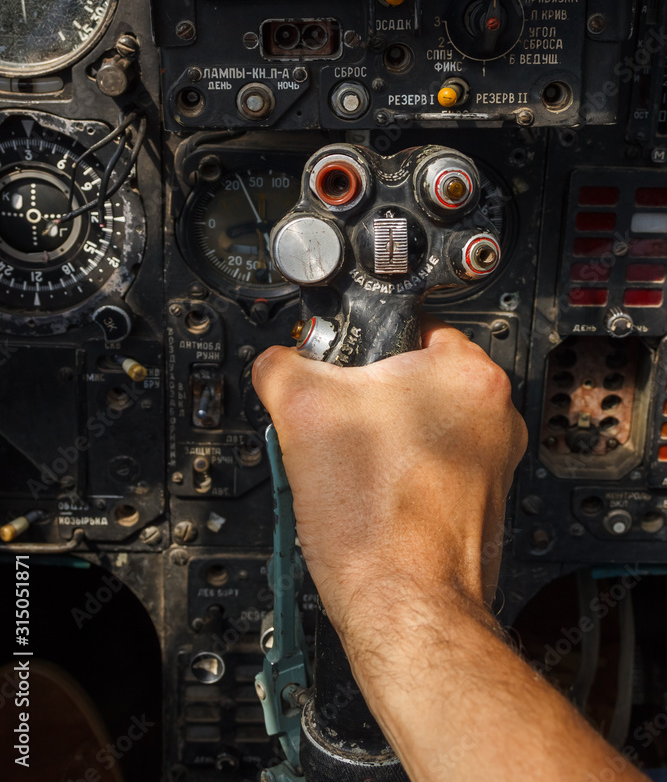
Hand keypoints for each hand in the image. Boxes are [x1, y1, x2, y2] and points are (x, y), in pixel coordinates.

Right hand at [252, 317, 526, 628]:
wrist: (405, 608)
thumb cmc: (377, 522)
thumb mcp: (300, 412)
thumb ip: (284, 365)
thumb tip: (277, 362)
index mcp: (469, 374)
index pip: (408, 326)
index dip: (361, 347)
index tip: (339, 371)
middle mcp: (495, 414)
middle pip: (412, 380)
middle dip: (368, 398)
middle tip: (336, 424)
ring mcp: (493, 461)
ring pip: (419, 425)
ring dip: (383, 437)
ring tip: (351, 465)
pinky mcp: (482, 501)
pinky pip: (429, 466)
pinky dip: (399, 473)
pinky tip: (369, 494)